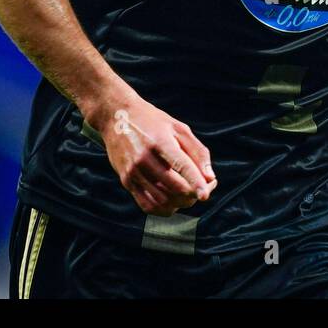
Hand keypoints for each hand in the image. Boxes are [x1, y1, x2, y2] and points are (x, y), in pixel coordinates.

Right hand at [92, 97, 217, 215]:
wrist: (117, 117)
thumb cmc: (153, 122)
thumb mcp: (179, 128)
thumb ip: (198, 152)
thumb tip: (210, 178)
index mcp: (160, 141)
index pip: (181, 165)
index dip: (195, 182)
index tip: (205, 195)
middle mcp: (144, 157)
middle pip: (173, 186)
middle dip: (192, 194)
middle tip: (202, 191)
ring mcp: (133, 171)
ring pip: (161, 200)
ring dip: (180, 203)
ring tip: (189, 195)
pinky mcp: (126, 181)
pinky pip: (146, 205)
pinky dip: (163, 209)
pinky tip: (173, 203)